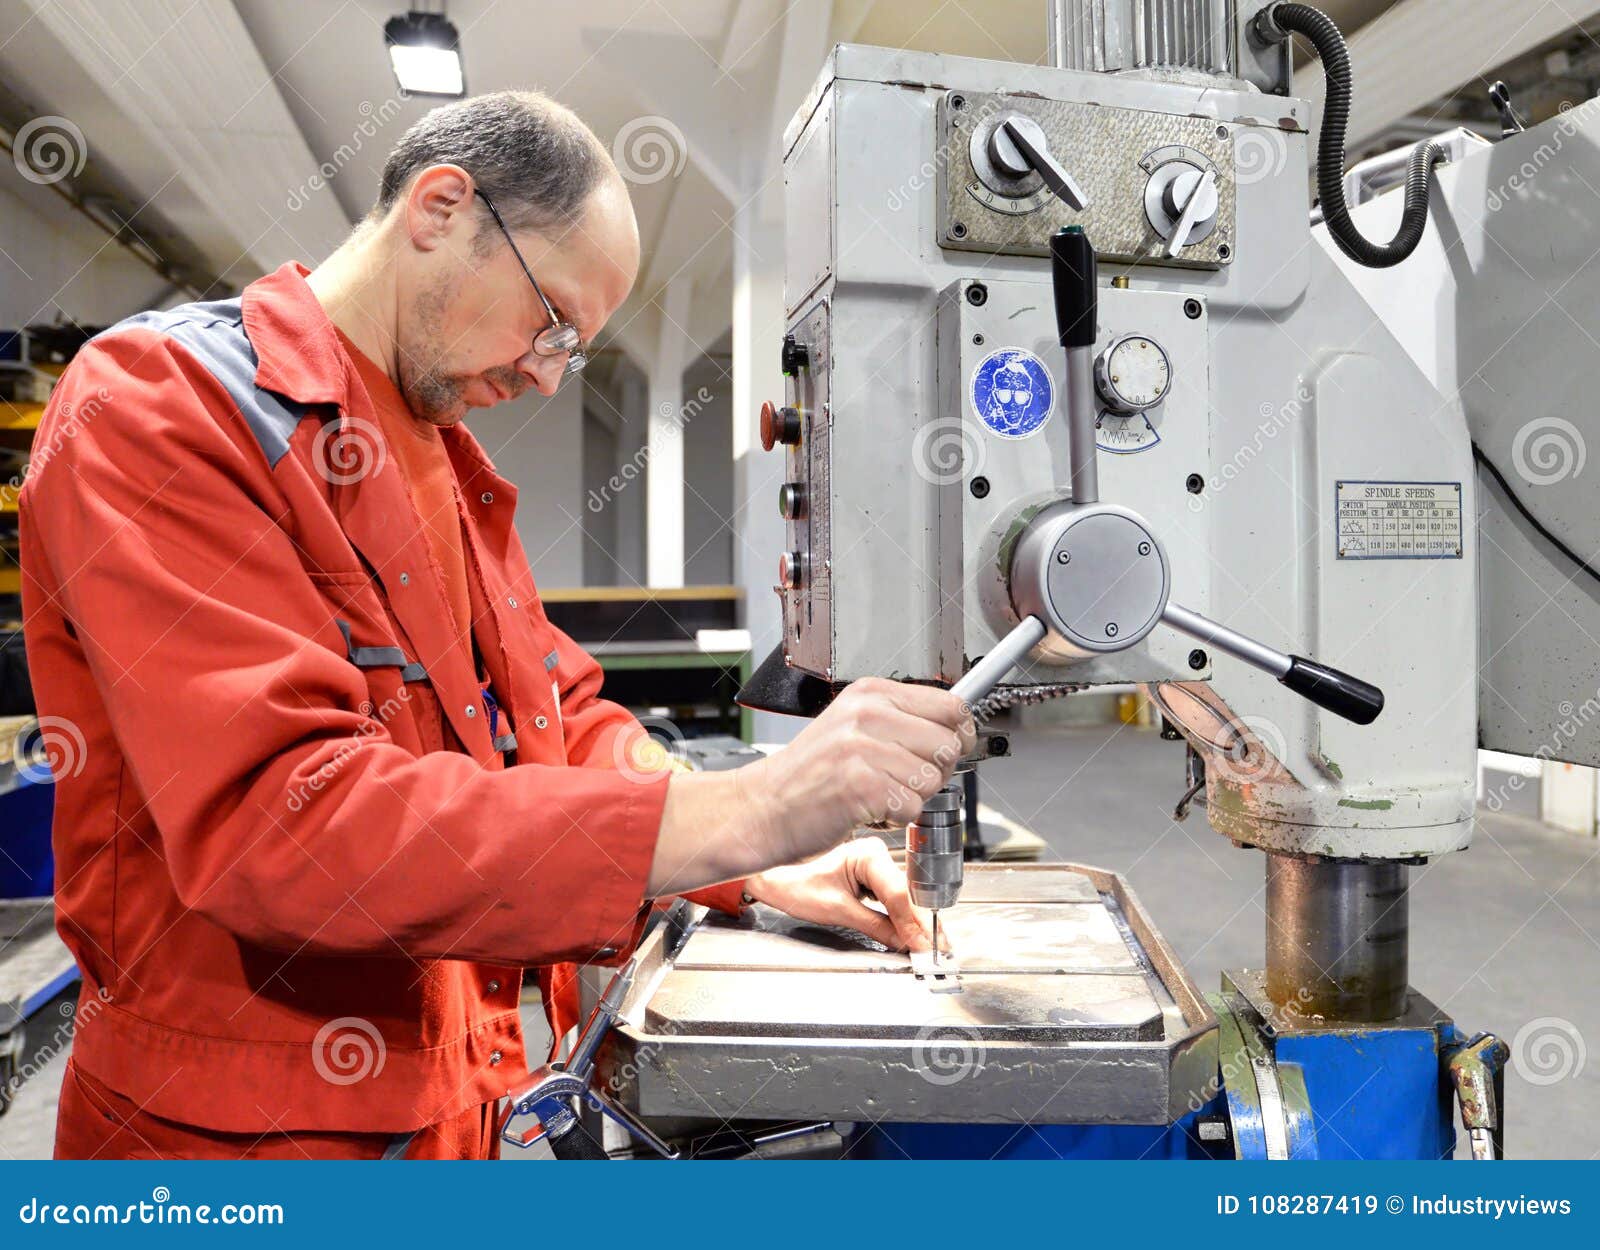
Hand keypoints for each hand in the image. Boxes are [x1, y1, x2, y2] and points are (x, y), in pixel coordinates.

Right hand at [740, 678, 975, 864]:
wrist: (763, 807)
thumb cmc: (808, 775)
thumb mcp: (853, 727)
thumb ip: (901, 721)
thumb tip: (957, 730)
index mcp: (871, 693)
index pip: (951, 706)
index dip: (960, 734)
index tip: (949, 748)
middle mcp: (868, 714)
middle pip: (948, 745)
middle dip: (935, 771)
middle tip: (901, 779)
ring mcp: (863, 748)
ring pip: (933, 779)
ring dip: (911, 797)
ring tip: (878, 794)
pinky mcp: (861, 785)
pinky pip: (911, 807)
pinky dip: (895, 818)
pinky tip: (868, 809)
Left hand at [745, 837, 933, 951]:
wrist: (775, 878)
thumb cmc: (795, 884)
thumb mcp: (837, 910)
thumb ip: (875, 926)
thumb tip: (904, 942)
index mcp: (868, 854)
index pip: (900, 894)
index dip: (914, 923)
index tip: (924, 945)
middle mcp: (877, 854)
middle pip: (908, 895)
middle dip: (921, 924)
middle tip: (936, 950)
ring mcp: (876, 863)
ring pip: (904, 897)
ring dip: (915, 922)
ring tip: (929, 945)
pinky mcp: (873, 875)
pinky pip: (894, 897)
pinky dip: (903, 917)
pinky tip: (912, 932)